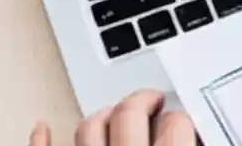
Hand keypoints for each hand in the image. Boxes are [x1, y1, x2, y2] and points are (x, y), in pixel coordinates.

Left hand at [29, 90, 196, 145]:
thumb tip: (200, 141)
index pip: (176, 124)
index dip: (181, 118)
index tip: (181, 121)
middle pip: (129, 114)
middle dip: (142, 101)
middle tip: (151, 103)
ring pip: (87, 128)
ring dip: (102, 115)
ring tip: (114, 114)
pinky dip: (41, 141)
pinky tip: (42, 129)